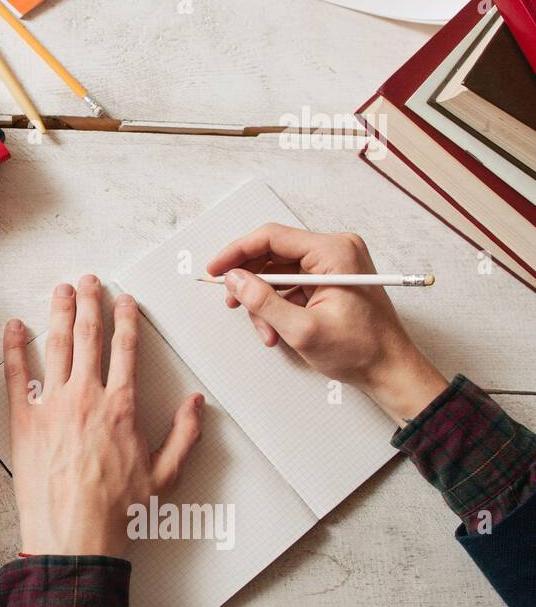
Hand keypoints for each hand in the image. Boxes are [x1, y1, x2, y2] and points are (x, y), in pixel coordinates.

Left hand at [3, 277, 202, 557]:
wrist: (74, 537)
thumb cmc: (116, 512)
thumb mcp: (166, 475)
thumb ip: (185, 435)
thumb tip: (197, 405)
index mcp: (121, 407)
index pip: (126, 349)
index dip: (126, 319)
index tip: (125, 300)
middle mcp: (87, 398)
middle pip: (90, 337)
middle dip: (90, 302)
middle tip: (89, 281)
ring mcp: (52, 406)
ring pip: (57, 346)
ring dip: (60, 313)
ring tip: (61, 291)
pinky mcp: (24, 421)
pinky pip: (17, 375)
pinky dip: (14, 347)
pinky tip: (15, 327)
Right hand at [206, 224, 446, 420]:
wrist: (390, 370)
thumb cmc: (361, 351)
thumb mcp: (302, 330)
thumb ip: (263, 302)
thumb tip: (234, 280)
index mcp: (334, 252)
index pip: (272, 237)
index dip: (237, 252)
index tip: (216, 269)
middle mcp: (335, 250)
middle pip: (273, 253)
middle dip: (251, 283)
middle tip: (233, 303)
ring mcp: (334, 264)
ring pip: (279, 271)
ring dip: (264, 301)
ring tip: (266, 331)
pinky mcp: (331, 279)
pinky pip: (291, 283)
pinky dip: (279, 305)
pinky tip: (278, 329)